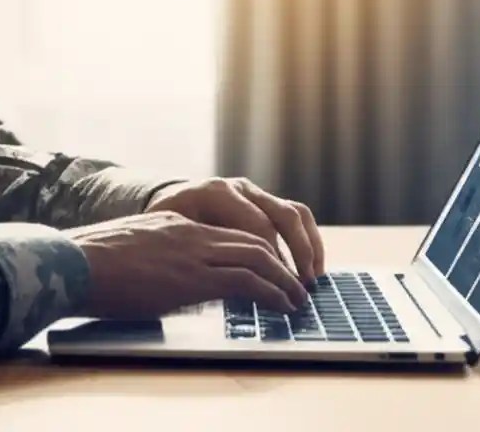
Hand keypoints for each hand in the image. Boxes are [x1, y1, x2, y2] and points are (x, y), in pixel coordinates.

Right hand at [67, 212, 309, 317]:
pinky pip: (245, 281)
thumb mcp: (131, 250)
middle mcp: (192, 232)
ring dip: (284, 281)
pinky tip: (282, 306)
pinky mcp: (192, 278)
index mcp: (177, 222)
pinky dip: (271, 294)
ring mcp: (194, 252)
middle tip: (297, 285)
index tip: (271, 270)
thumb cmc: (89, 264)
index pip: (231, 232)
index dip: (257, 251)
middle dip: (281, 263)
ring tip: (297, 300)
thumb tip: (166, 281)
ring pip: (258, 257)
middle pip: (253, 240)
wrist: (73, 263)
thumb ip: (157, 257)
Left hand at [145, 178, 324, 284]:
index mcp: (217, 194)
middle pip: (282, 216)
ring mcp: (256, 193)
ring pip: (296, 213)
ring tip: (313, 279)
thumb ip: (198, 256)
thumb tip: (227, 288)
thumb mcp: (173, 239)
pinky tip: (312, 268)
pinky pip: (297, 216)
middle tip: (301, 286)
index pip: (256, 226)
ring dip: (309, 247)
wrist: (166, 204)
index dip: (271, 259)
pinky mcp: (266, 202)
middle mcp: (241, 188)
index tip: (277, 289)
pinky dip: (309, 241)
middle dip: (297, 253)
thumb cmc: (166, 228)